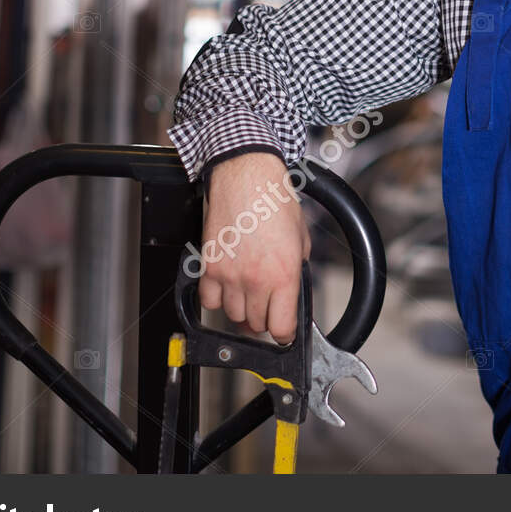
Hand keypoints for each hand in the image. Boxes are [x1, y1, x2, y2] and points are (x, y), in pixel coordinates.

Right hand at [199, 152, 311, 342]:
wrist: (246, 177)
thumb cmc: (274, 200)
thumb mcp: (301, 237)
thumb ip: (298, 268)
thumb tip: (294, 288)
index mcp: (284, 274)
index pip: (281, 328)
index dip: (285, 334)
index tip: (285, 331)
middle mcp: (255, 279)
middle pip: (257, 325)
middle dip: (265, 318)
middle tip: (269, 303)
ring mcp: (229, 275)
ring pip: (233, 316)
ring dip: (242, 308)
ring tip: (249, 289)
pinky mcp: (209, 267)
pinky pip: (209, 301)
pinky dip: (217, 298)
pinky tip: (227, 285)